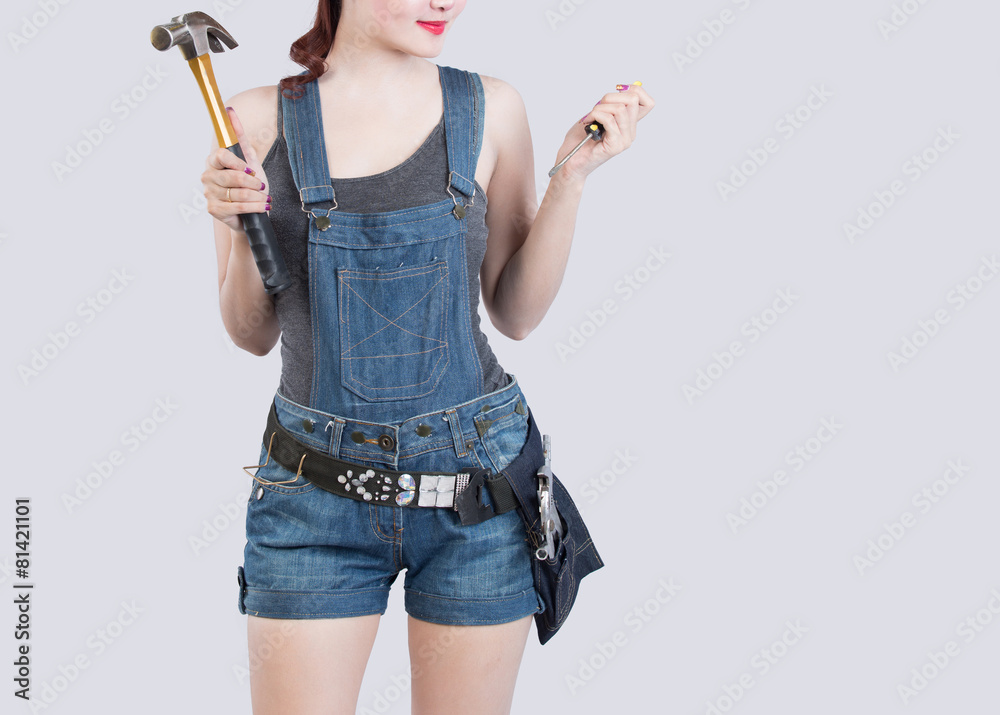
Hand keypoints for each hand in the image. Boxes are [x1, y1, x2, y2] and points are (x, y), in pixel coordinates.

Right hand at [201, 106, 270, 232]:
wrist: (249, 212)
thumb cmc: (248, 185)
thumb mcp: (248, 160)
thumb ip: (239, 138)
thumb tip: (230, 110)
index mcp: (213, 161)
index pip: (221, 155)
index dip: (238, 163)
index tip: (251, 169)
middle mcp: (207, 176)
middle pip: (232, 176)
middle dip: (252, 183)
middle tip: (261, 186)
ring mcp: (209, 194)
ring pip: (238, 193)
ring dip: (257, 196)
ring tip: (264, 198)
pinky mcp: (214, 210)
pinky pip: (239, 207)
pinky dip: (255, 207)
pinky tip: (262, 206)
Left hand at [552, 82, 654, 181]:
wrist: (570, 163)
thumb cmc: (580, 139)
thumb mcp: (597, 114)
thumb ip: (610, 104)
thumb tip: (622, 89)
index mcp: (628, 124)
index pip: (648, 102)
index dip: (634, 90)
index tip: (616, 92)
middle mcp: (630, 133)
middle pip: (633, 100)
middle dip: (611, 97)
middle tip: (597, 108)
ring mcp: (624, 140)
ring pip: (620, 109)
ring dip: (600, 108)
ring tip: (590, 117)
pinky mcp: (615, 146)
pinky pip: (609, 120)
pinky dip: (596, 115)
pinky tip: (588, 122)